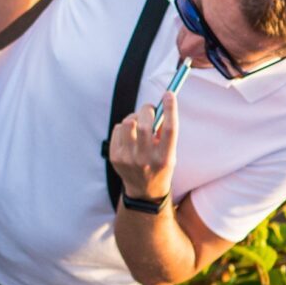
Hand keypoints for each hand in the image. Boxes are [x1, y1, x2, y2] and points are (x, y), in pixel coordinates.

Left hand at [109, 86, 177, 200]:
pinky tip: (130, 135)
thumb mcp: (170, 154)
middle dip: (148, 110)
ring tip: (139, 123)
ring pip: (128, 123)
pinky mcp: (115, 157)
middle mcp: (146, 159)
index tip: (169, 94)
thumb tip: (159, 106)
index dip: (170, 109)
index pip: (169, 129)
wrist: (144, 191)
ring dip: (135, 117)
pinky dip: (124, 127)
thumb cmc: (159, 165)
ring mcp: (128, 159)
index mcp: (165, 158)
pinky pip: (118, 129)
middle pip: (145, 124)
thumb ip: (164, 134)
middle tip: (150, 108)